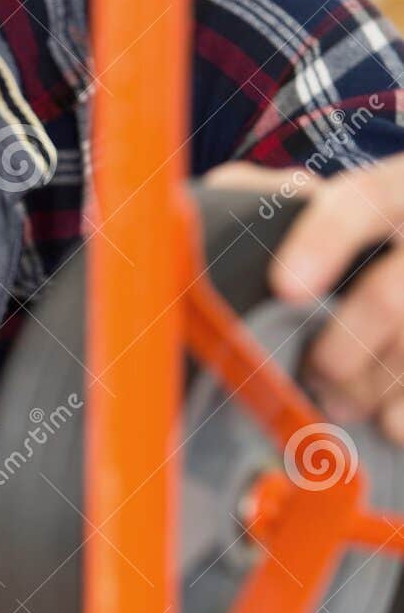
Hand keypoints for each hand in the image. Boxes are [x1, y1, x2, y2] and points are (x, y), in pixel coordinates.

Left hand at [206, 157, 403, 442]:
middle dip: (342, 352)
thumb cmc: (386, 226)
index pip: (367, 201)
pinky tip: (391, 425)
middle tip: (313, 376)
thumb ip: (282, 195)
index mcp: (403, 187)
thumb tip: (227, 192)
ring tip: (339, 405)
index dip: (325, 241)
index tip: (284, 288)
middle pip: (393, 298)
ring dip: (374, 390)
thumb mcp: (348, 197)